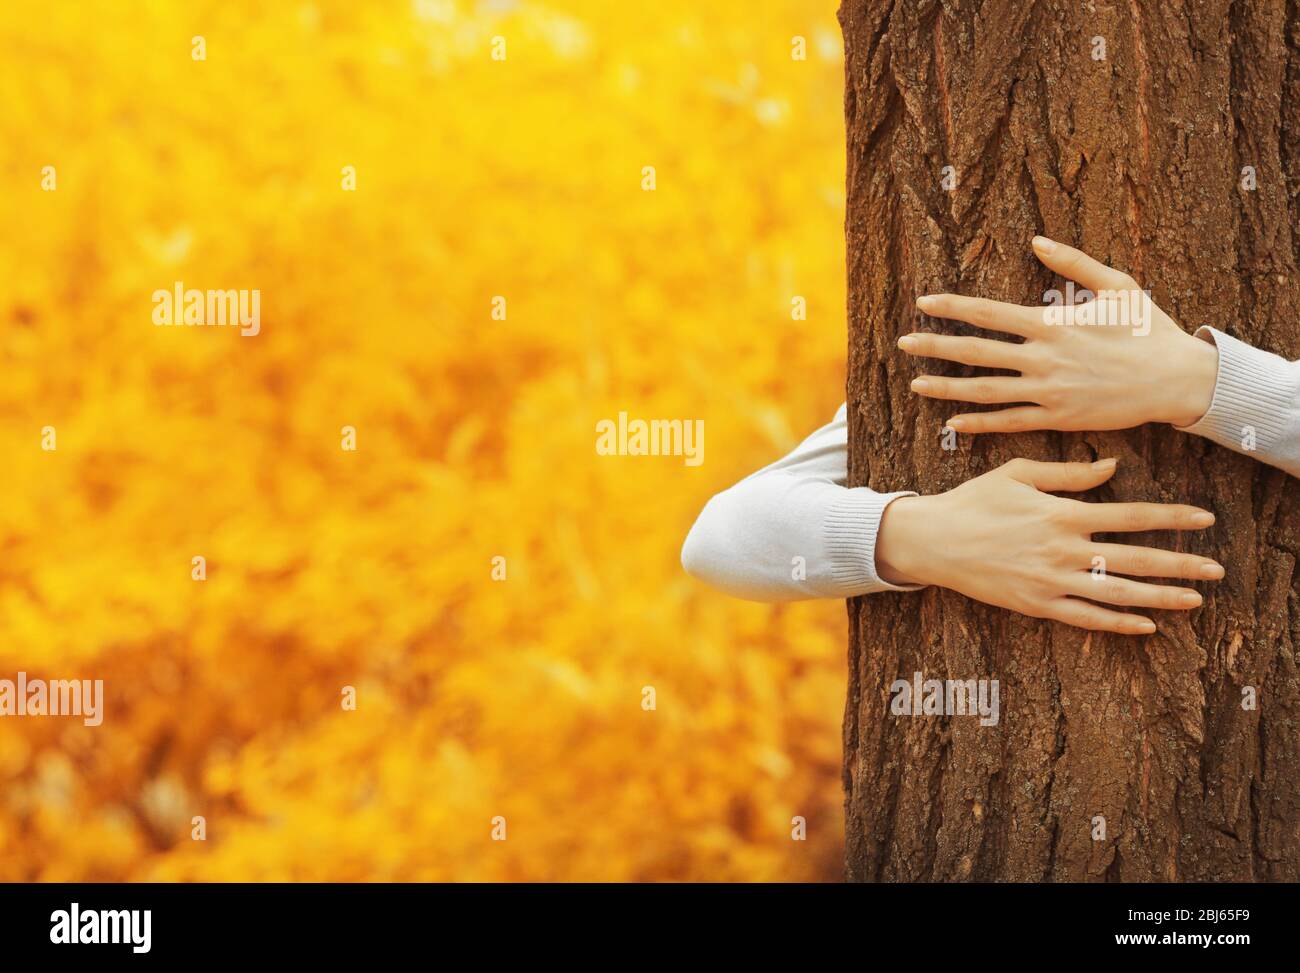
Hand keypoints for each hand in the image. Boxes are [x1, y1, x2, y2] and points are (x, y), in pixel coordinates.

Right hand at [874, 458, 1221, 634]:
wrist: (932, 540)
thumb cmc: (974, 500)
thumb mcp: (1019, 473)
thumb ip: (1070, 473)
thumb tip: (1113, 467)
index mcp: (1063, 513)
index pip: (1132, 515)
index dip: (1171, 516)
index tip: (1205, 518)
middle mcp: (1064, 550)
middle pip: (1136, 558)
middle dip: (1181, 564)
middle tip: (1217, 570)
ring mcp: (1051, 581)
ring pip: (1118, 593)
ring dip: (1160, 597)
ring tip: (1194, 600)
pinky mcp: (1036, 605)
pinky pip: (1085, 618)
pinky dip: (1118, 622)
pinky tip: (1146, 625)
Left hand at [900, 237, 1219, 432]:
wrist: (1177, 379)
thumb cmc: (1149, 328)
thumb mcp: (1117, 284)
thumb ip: (1074, 262)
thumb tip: (1036, 240)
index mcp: (1053, 324)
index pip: (988, 314)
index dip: (952, 307)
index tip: (923, 303)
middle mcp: (1044, 359)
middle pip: (976, 353)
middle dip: (935, 346)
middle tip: (902, 343)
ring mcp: (1048, 392)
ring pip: (985, 391)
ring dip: (947, 388)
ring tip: (915, 385)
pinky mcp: (1057, 418)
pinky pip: (1010, 422)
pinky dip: (979, 423)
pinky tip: (953, 422)